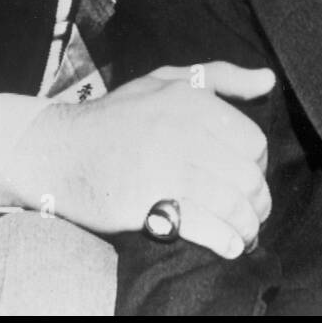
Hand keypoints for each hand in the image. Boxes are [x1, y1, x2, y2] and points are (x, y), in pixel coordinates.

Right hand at [0, 62, 275, 258]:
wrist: (53, 149)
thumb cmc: (116, 115)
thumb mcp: (166, 81)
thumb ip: (221, 76)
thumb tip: (268, 80)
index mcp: (194, 101)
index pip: (252, 142)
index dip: (258, 165)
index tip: (250, 179)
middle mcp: (184, 131)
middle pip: (246, 176)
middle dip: (259, 202)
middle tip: (256, 215)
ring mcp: (164, 168)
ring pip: (230, 203)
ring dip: (248, 226)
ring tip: (247, 235)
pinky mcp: (144, 203)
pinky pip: (202, 226)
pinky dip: (225, 240)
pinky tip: (230, 246)